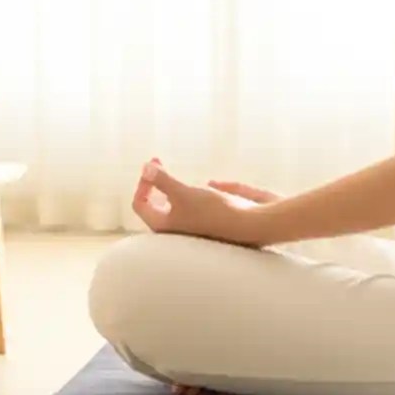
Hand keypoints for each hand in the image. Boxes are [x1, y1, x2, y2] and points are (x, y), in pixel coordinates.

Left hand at [132, 159, 267, 245]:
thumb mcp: (183, 192)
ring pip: (179, 208)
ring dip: (178, 191)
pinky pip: (202, 207)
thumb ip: (162, 180)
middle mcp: (179, 231)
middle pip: (158, 208)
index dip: (143, 182)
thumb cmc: (215, 212)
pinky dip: (202, 194)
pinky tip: (213, 183)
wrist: (255, 226)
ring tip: (182, 178)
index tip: (154, 166)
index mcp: (165, 226)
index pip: (140, 204)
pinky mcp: (216, 223)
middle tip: (159, 164)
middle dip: (158, 184)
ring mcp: (198, 228)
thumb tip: (144, 168)